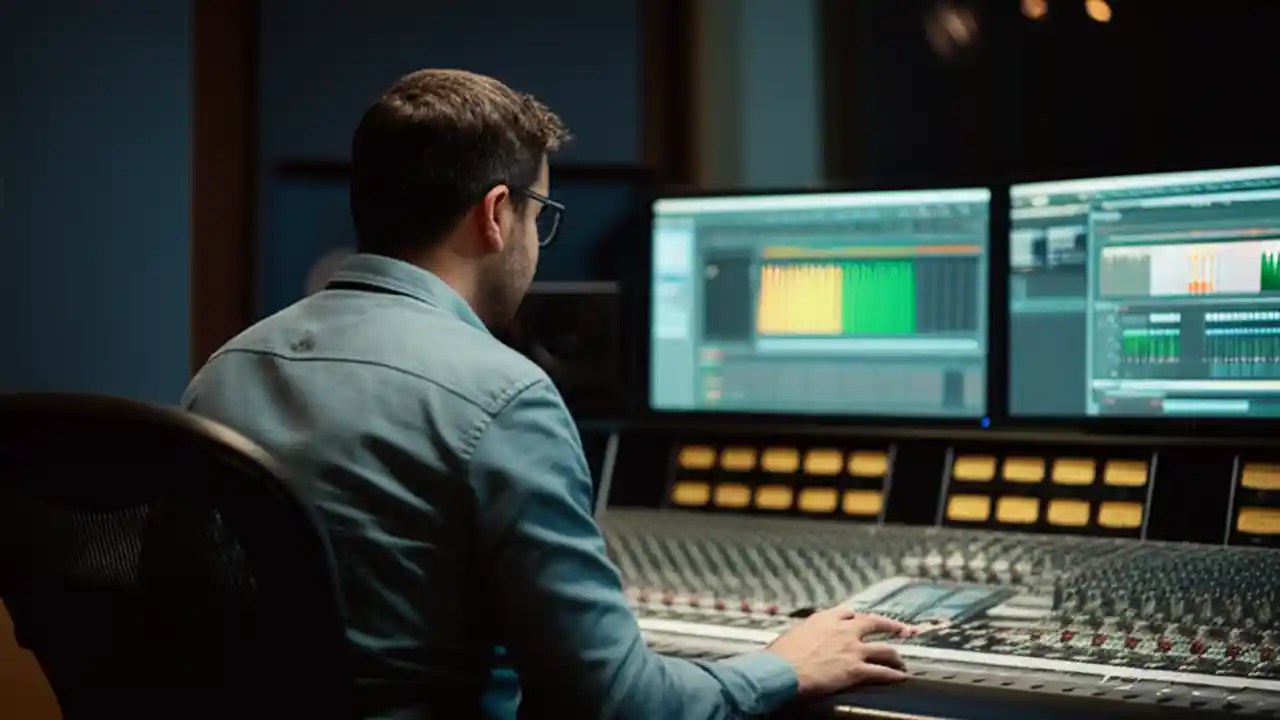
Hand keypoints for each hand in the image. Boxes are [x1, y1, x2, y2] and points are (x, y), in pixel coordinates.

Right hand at [764, 606, 915, 695]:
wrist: (782, 670)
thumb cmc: (781, 655)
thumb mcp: (794, 634)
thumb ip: (807, 633)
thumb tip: (804, 640)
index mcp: (825, 619)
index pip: (848, 612)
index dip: (858, 616)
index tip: (862, 618)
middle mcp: (843, 630)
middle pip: (875, 623)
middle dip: (890, 626)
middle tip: (900, 629)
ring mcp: (852, 649)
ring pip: (884, 650)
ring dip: (895, 655)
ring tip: (901, 660)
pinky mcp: (856, 670)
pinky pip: (882, 672)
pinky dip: (894, 675)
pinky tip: (901, 677)